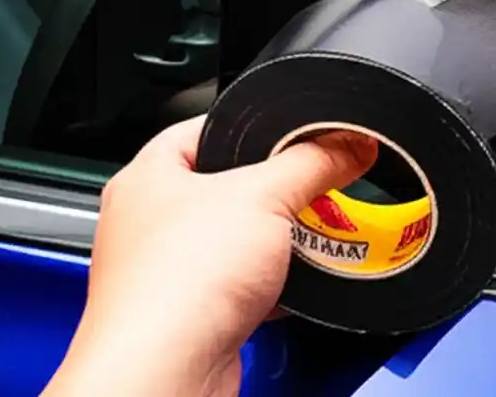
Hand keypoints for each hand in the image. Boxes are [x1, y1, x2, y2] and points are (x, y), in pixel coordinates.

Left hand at [44, 117, 377, 396]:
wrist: (167, 371)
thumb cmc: (176, 285)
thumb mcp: (265, 197)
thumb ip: (313, 162)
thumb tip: (348, 143)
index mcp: (147, 176)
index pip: (203, 128)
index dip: (251, 125)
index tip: (291, 130)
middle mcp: (147, 223)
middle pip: (226, 187)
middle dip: (273, 191)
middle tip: (308, 185)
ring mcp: (167, 272)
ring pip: (235, 242)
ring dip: (274, 243)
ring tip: (306, 235)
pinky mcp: (191, 315)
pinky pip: (240, 288)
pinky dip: (271, 286)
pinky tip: (293, 285)